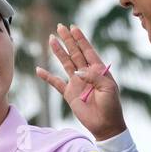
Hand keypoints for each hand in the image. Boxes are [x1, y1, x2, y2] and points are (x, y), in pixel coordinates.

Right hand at [35, 23, 126, 140]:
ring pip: (65, 63)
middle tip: (60, 27)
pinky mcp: (69, 94)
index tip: (73, 27)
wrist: (105, 124)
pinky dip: (48, 77)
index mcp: (98, 70)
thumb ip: (95, 77)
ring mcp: (77, 83)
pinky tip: (39, 70)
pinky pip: (56, 83)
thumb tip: (78, 71)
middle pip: (75, 53)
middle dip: (68, 40)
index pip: (88, 50)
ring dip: (59, 52)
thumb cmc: (111, 106)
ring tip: (51, 39)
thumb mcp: (108, 88)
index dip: (80, 39)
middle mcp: (86, 73)